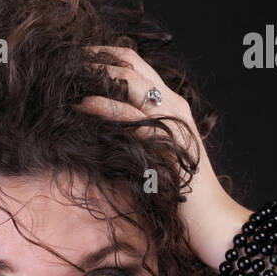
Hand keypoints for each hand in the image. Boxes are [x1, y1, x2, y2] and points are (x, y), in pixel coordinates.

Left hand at [75, 44, 250, 268]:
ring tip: (66, 78)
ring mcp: (169, 119)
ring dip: (95, 75)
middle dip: (95, 57)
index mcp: (173, 104)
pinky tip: (81, 106)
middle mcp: (173, 104)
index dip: (107, 56)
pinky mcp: (163, 139)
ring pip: (129, 80)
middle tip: (65, 62)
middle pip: (131, 62)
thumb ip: (141, 137)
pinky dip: (101, 106)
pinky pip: (127, 115)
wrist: (211, 219)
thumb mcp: (161, 156)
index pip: (137, 65)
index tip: (79, 61)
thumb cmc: (184, 195)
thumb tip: (106, 133)